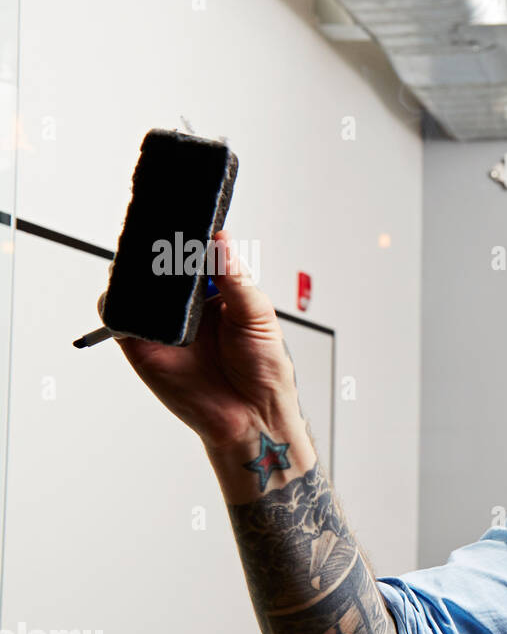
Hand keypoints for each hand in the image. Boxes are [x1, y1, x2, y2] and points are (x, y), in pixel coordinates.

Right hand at [108, 230, 302, 449]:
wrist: (252, 415)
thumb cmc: (263, 368)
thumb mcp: (258, 315)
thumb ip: (235, 278)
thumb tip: (221, 239)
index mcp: (216, 291)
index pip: (193, 254)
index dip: (186, 236)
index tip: (184, 218)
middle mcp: (186, 305)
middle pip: (159, 266)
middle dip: (155, 249)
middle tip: (162, 239)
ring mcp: (162, 324)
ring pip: (135, 287)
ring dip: (133, 271)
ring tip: (147, 263)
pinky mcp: (142, 345)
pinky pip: (119, 317)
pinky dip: (116, 303)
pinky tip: (130, 295)